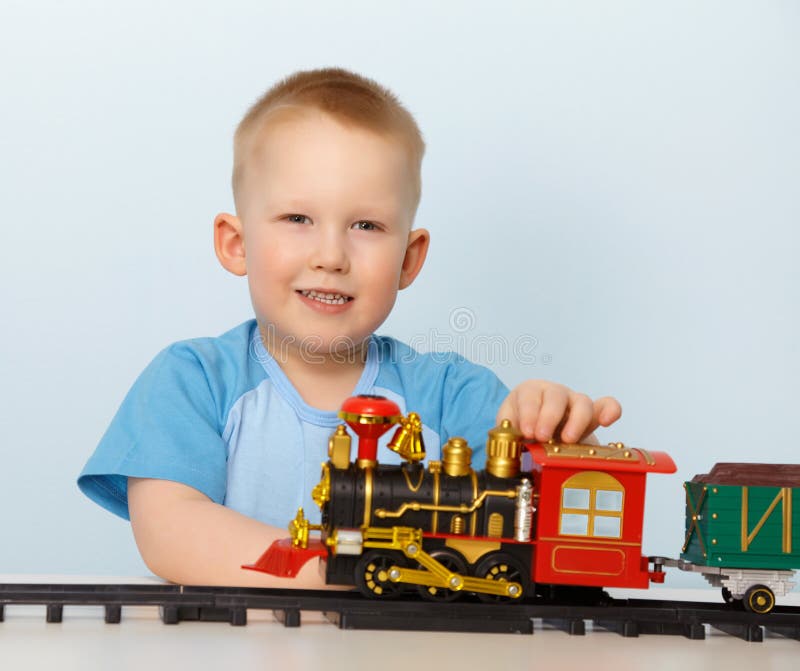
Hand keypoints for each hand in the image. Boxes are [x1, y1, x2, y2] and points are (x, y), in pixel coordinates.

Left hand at [496, 380, 620, 442]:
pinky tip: (607, 421)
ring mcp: (574, 402)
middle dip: (549, 417)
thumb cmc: (521, 425)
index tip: (527, 432)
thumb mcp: (510, 427)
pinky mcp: (591, 414)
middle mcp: (554, 393)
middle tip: (543, 437)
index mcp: (530, 392)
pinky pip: (606, 406)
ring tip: (568, 440)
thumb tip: (509, 443)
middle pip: (556, 397)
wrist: (537, 432)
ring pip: (582, 402)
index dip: (529, 413)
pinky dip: (610, 410)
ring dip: (576, 422)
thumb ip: (509, 433)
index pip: (530, 396)